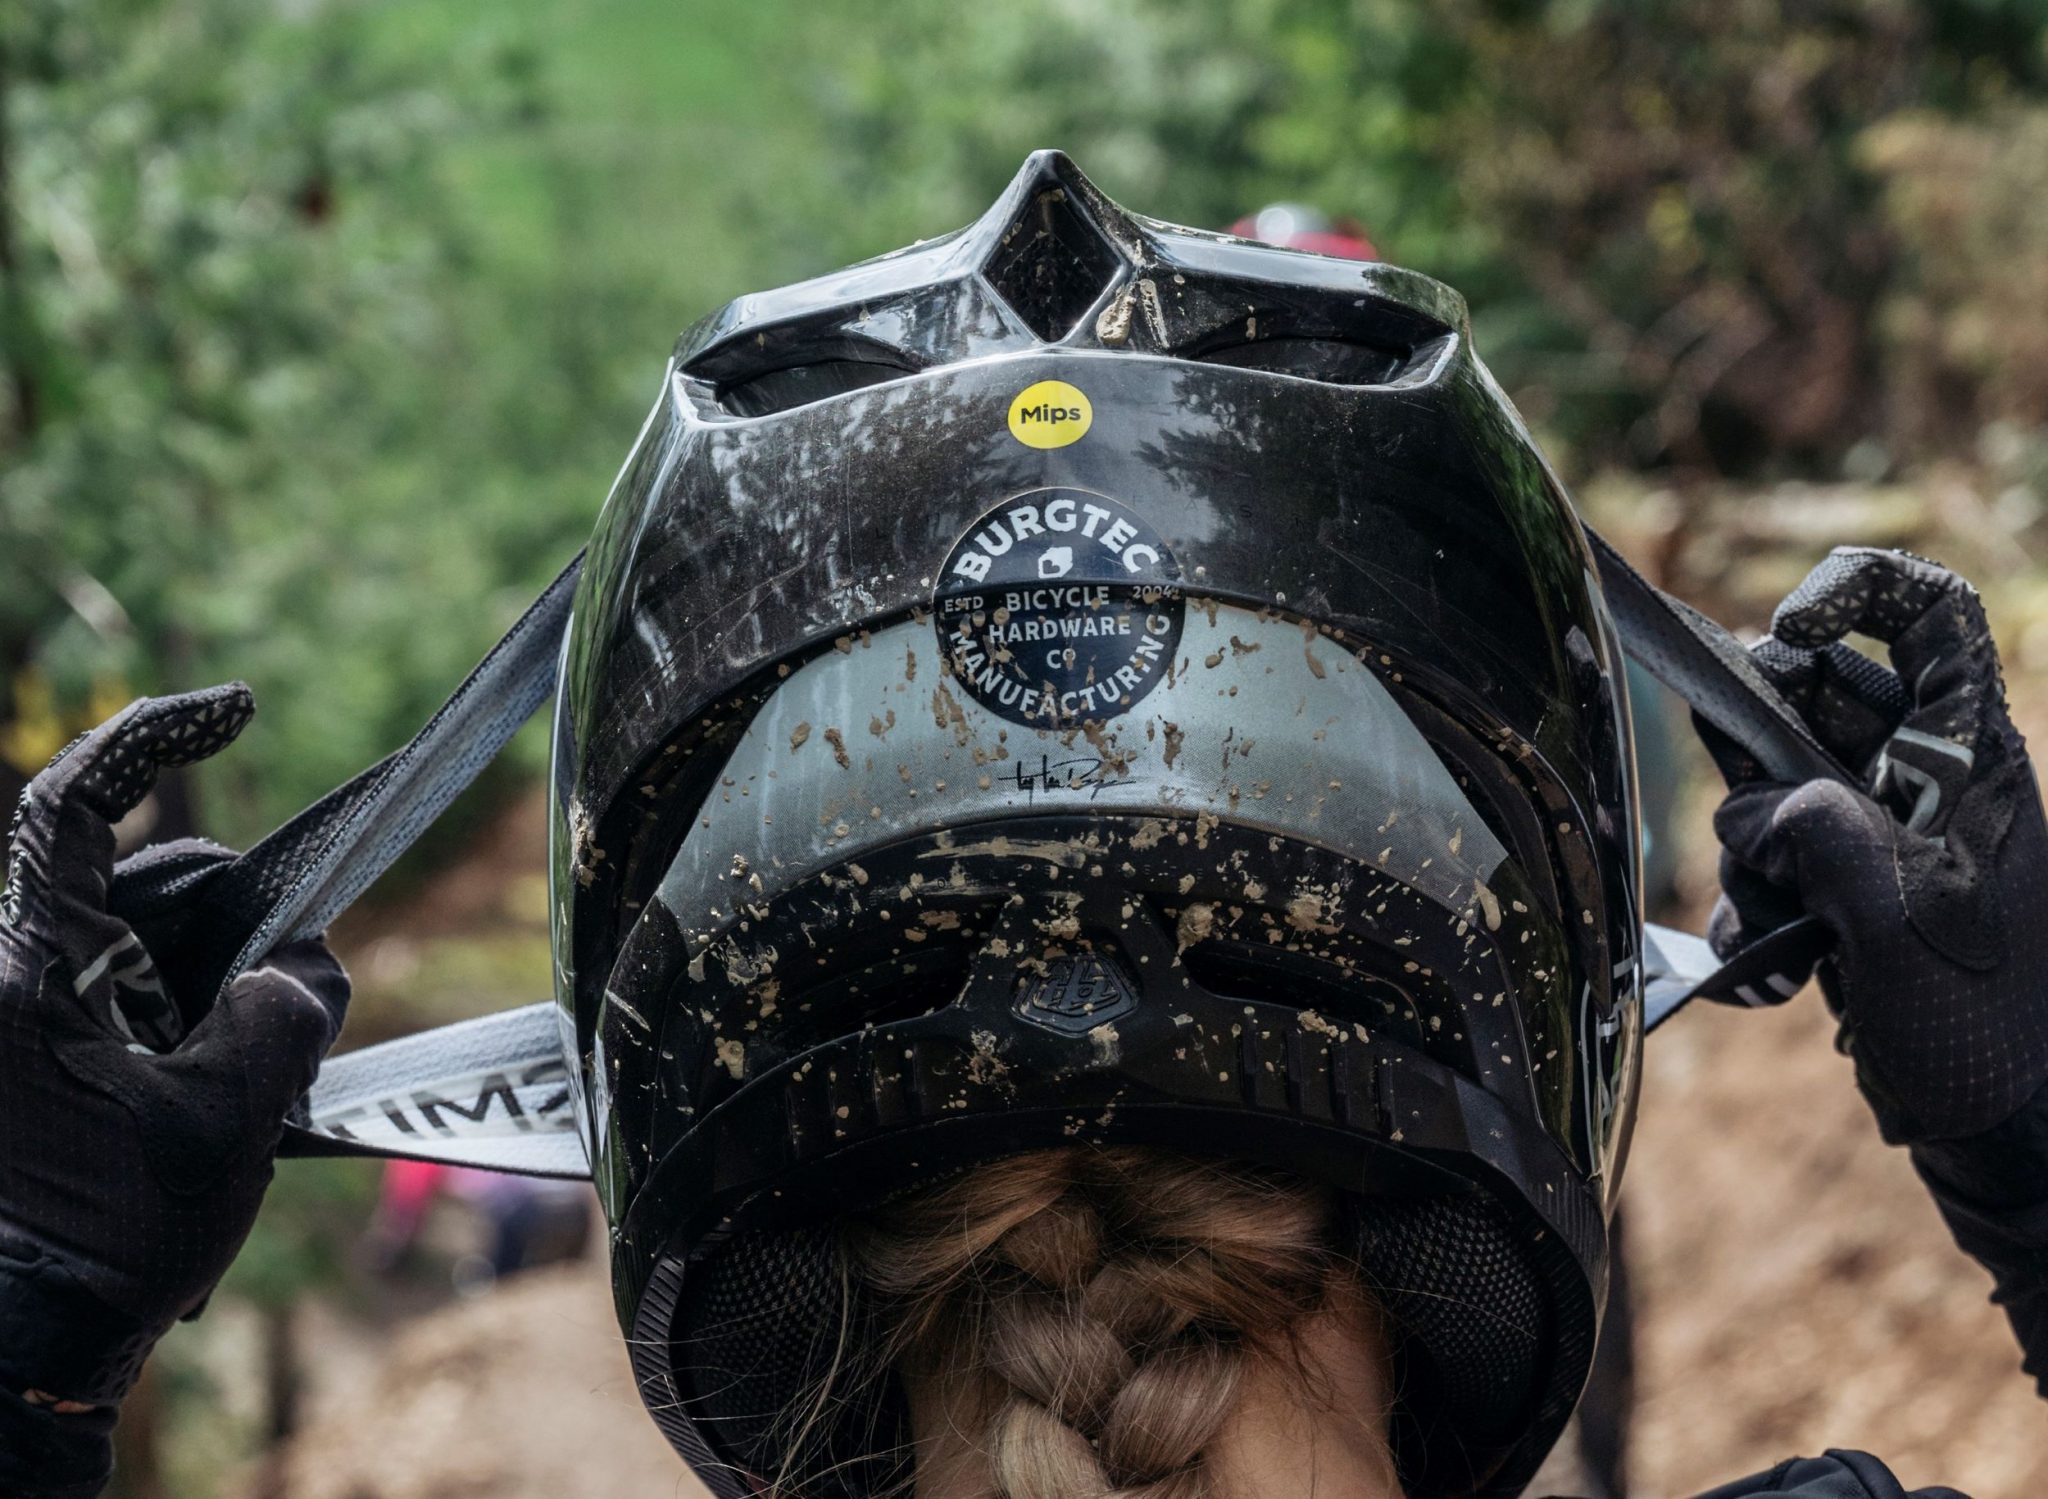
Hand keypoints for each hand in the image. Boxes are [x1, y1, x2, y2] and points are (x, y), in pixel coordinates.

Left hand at [0, 686, 347, 1410]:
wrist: (19, 1351)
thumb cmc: (106, 1234)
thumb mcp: (228, 1119)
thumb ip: (282, 1011)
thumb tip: (296, 968)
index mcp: (27, 967)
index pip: (72, 802)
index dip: (154, 735)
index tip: (238, 709)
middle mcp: (8, 975)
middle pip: (133, 882)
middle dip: (224, 921)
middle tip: (286, 993)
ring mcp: (15, 1018)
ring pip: (131, 944)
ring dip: (204, 985)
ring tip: (240, 1080)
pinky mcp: (28, 1060)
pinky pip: (114, 999)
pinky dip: (175, 1023)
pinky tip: (206, 1092)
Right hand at [1699, 548, 2047, 1142]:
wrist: (2013, 1147)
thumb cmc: (1985, 1031)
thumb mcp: (1898, 914)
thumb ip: (1814, 827)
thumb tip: (1750, 811)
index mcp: (1972, 760)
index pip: (1929, 616)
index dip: (1854, 594)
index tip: (1785, 633)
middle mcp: (1929, 785)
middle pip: (1820, 698)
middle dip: (1760, 753)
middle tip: (1755, 823)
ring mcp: (1888, 844)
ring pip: (1777, 787)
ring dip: (1750, 852)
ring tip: (1778, 927)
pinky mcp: (1852, 901)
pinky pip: (1772, 867)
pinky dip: (1751, 913)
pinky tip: (1772, 977)